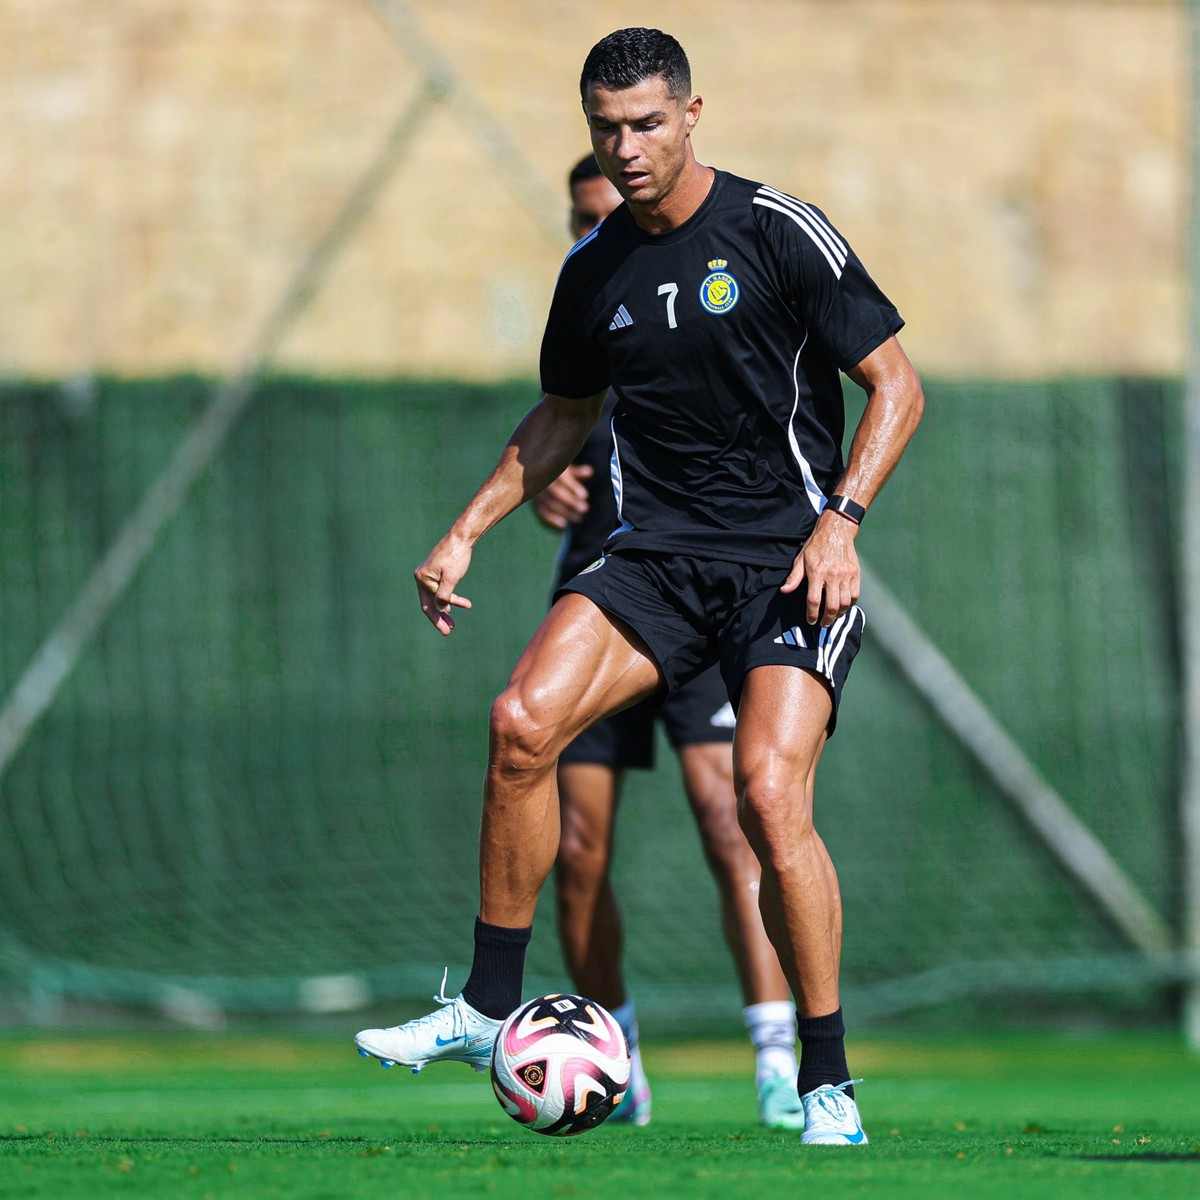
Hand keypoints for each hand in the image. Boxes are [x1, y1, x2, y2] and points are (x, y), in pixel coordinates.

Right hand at [414, 533, 473, 635]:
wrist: (462, 537)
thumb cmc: (457, 556)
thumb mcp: (452, 578)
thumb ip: (445, 594)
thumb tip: (439, 609)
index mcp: (423, 579)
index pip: (429, 605)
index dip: (437, 619)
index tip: (448, 630)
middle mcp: (421, 577)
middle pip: (429, 603)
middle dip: (439, 618)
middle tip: (448, 631)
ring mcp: (427, 575)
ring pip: (434, 597)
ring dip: (444, 610)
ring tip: (453, 623)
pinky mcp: (435, 572)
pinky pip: (439, 590)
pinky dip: (447, 598)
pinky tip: (454, 606)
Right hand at [533, 464, 593, 529]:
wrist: (540, 472)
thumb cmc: (559, 470)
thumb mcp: (568, 468)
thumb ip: (578, 471)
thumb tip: (589, 472)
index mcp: (550, 467)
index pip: (562, 477)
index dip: (573, 486)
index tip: (585, 496)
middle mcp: (541, 479)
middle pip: (555, 491)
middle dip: (571, 501)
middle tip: (585, 508)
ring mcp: (536, 491)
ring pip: (549, 503)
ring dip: (564, 512)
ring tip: (579, 518)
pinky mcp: (535, 501)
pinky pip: (542, 511)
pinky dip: (552, 519)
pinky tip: (564, 525)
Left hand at [781, 511, 860, 626]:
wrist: (836, 531)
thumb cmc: (816, 545)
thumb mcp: (801, 559)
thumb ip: (794, 577)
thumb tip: (785, 590)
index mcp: (817, 572)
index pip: (814, 600)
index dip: (812, 614)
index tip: (811, 621)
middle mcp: (833, 575)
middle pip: (832, 606)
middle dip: (827, 619)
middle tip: (823, 624)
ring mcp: (846, 575)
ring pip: (845, 603)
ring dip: (839, 614)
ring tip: (832, 617)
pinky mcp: (856, 574)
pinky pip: (855, 595)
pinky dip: (850, 604)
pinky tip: (843, 606)